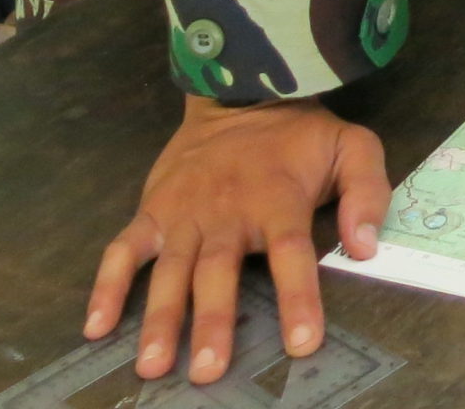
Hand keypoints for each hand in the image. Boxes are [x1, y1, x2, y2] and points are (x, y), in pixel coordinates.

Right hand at [86, 94, 389, 383]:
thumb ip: (368, 192)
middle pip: (218, 272)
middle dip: (212, 323)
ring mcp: (184, 213)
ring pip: (170, 270)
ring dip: (160, 318)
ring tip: (152, 365)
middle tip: (207, 371)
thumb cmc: (299, 134)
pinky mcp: (152, 211)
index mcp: (278, 200)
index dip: (298, 298)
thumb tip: (366, 246)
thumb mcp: (352, 147)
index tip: (302, 344)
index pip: (291, 255)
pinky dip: (107, 286)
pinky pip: (124, 250)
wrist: (240, 93)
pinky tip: (96, 326)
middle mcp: (227, 212)